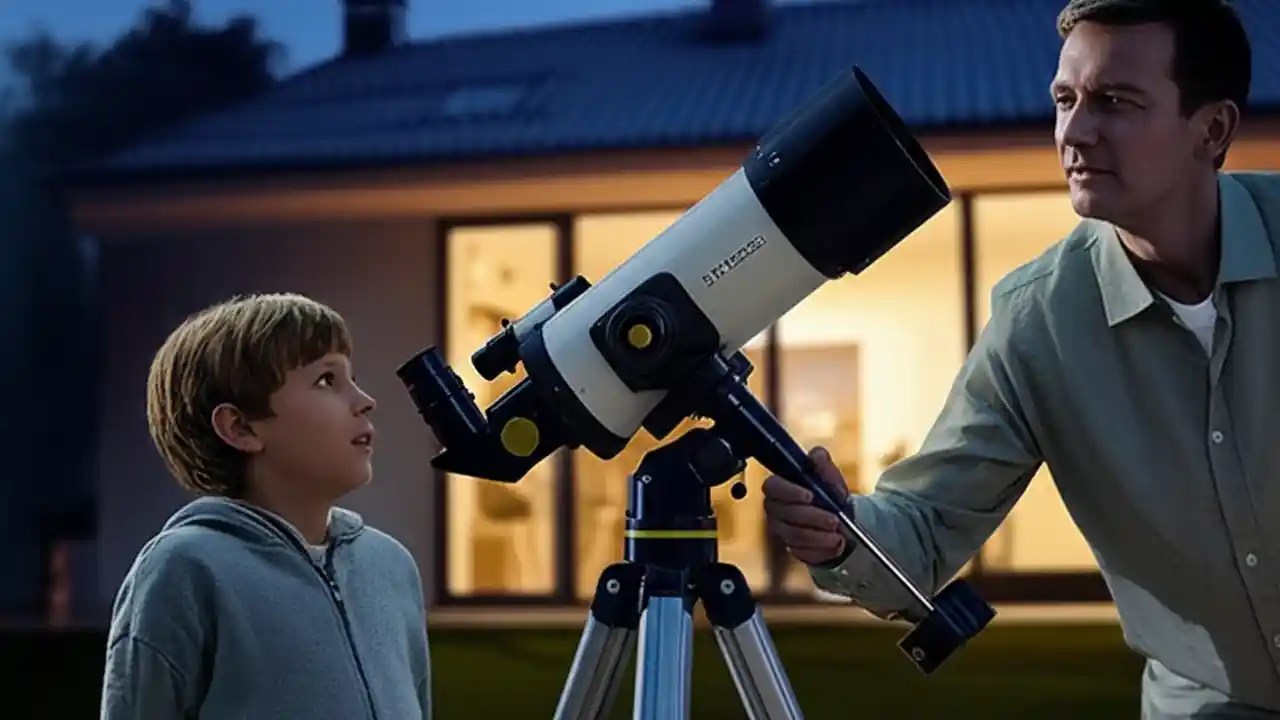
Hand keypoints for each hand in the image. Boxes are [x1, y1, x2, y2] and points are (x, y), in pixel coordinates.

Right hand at [762, 446, 851, 565]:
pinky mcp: (791, 548)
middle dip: (812, 517)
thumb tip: (816, 456)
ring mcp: (781, 529)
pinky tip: (835, 545)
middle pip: (784, 513)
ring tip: (838, 535)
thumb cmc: (831, 495)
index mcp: (780, 486)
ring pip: (793, 535)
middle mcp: (775, 508)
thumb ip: (823, 463)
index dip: (789, 491)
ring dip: (819, 536)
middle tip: (833, 519)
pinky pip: (802, 552)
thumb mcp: (830, 476)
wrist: (841, 521)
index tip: (810, 495)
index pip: (772, 486)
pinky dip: (821, 549)